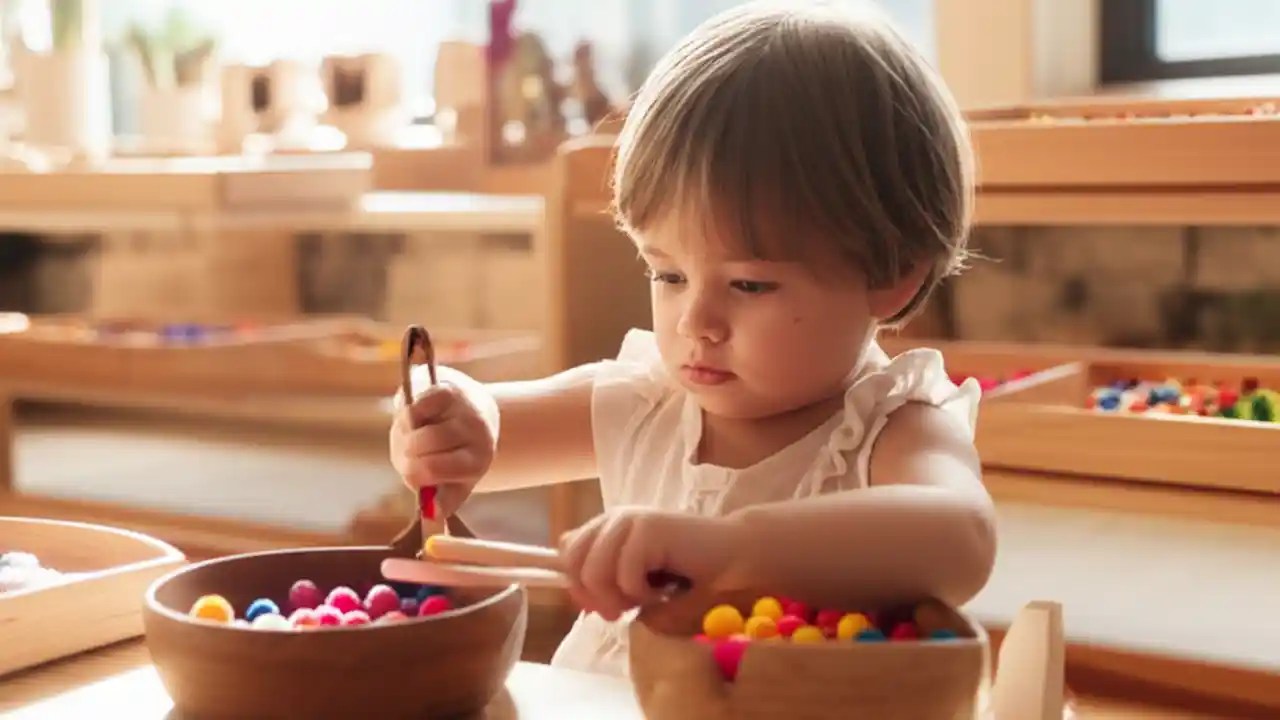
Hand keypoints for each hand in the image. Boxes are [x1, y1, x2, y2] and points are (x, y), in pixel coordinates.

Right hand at [389, 381, 495, 515]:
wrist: (476, 410)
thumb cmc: (458, 454)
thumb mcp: (456, 482)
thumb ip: (442, 501)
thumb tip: (431, 516)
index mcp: (477, 461)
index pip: (433, 469)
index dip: (413, 474)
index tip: (413, 473)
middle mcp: (476, 433)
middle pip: (419, 446)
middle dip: (406, 452)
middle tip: (409, 452)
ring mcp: (463, 409)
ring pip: (413, 425)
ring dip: (404, 433)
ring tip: (412, 434)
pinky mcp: (448, 390)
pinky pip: (414, 405)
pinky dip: (408, 413)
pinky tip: (418, 416)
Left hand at [558, 507, 745, 620]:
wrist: (731, 557)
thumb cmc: (685, 571)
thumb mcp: (635, 577)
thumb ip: (603, 573)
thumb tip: (571, 585)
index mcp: (607, 525)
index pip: (567, 554)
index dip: (579, 587)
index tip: (607, 606)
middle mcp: (613, 517)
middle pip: (575, 565)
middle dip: (597, 597)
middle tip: (626, 608)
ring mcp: (629, 519)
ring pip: (595, 573)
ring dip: (621, 598)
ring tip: (647, 598)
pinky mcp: (648, 528)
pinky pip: (625, 576)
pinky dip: (643, 595)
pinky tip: (663, 591)